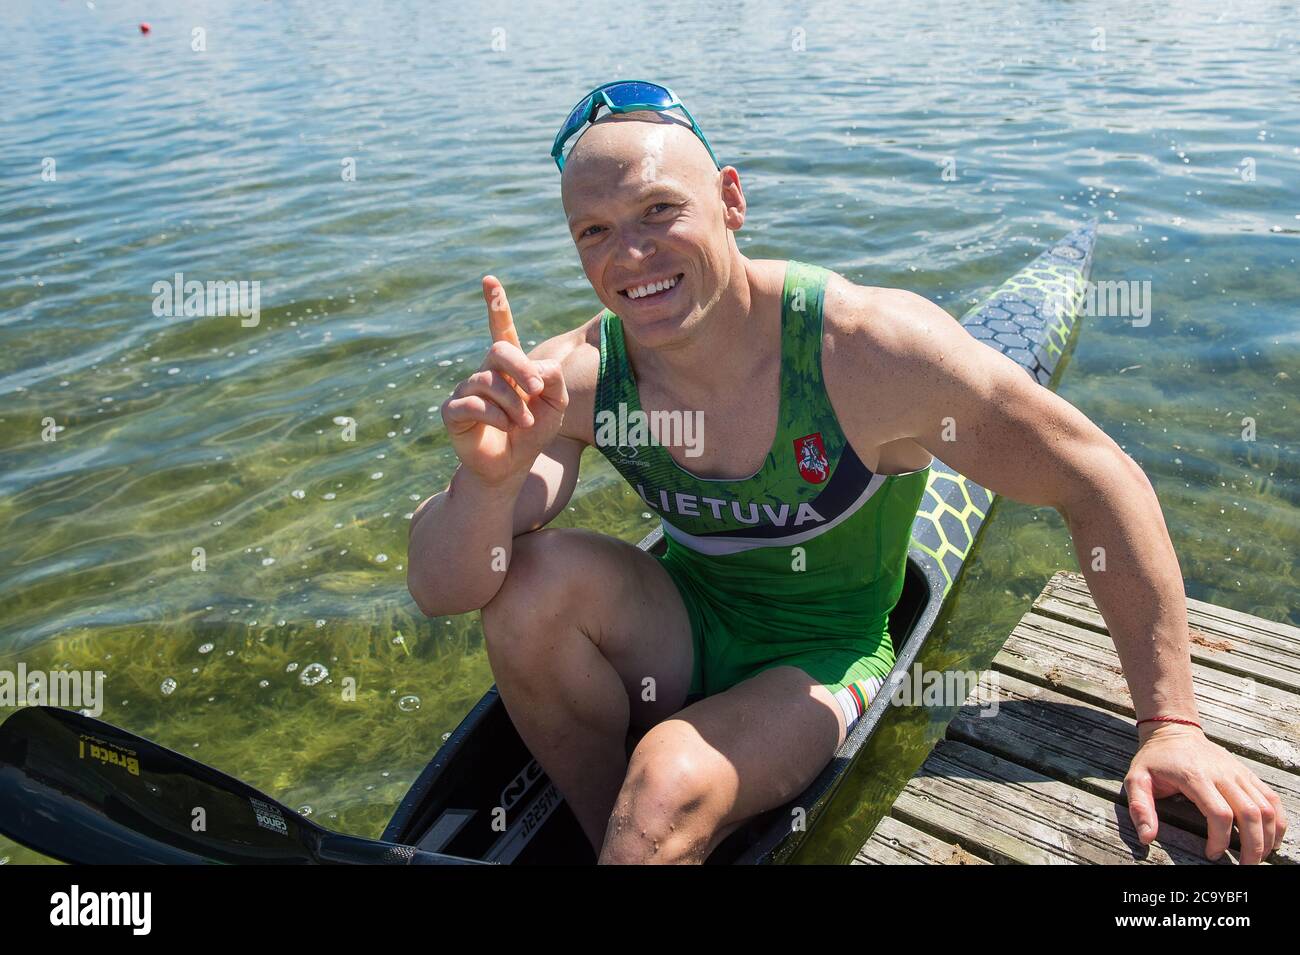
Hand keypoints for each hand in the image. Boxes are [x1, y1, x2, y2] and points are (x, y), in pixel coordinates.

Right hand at [440, 276, 567, 486]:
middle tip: (537, 390)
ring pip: (489, 380)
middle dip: (521, 368)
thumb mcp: (556, 402)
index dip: (496, 304)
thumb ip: (553, 376)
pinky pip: (473, 403)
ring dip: (514, 403)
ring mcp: (467, 390)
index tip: (489, 280)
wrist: (513, 466)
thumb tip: (534, 367)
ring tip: (524, 422)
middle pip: (498, 350)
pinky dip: (495, 416)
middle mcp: (485, 372)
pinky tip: (504, 427)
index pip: (502, 329)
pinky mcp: (453, 410)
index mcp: (509, 366)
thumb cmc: (533, 432)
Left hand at [1124, 722, 1287, 863]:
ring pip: (1266, 808)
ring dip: (1268, 836)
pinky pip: (1271, 798)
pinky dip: (1277, 820)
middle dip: (1252, 846)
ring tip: (1259, 857)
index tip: (1211, 854)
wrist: (1174, 731)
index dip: (1220, 839)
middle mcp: (1222, 774)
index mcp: (1195, 776)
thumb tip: (1146, 837)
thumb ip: (1140, 808)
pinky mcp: (1247, 774)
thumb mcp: (1136, 779)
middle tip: (1245, 866)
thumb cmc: (1155, 759)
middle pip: (1250, 813)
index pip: (1219, 813)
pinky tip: (1272, 838)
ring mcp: (1238, 773)